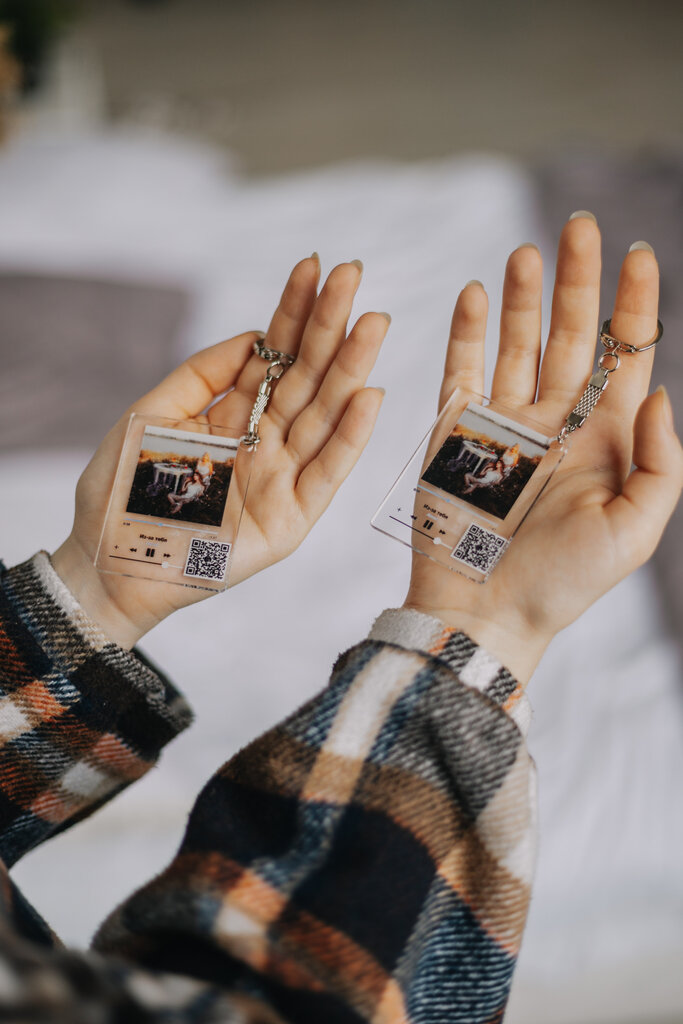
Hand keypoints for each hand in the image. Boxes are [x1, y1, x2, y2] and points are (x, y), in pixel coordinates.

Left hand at [53, 256, 388, 648]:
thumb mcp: (153, 413)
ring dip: (351, 370)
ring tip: (372, 323)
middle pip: (307, 378)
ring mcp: (282, 479)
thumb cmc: (124, 489)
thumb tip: (255, 335)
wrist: (110, 561)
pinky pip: (326, 474)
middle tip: (354, 275)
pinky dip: (349, 438)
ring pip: (324, 417)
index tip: (317, 266)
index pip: (275, 356)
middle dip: (330, 327)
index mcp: (235, 415)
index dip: (295, 312)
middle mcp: (267, 442)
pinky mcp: (291, 520)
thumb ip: (203, 374)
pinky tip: (368, 395)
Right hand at [404, 215, 681, 684]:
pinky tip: (473, 293)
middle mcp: (557, 422)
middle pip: (574, 335)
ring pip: (517, 344)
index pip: (626, 356)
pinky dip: (466, 332)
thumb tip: (659, 392)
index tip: (638, 254)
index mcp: (605, 440)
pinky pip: (462, 371)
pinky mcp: (456, 432)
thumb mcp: (635, 532)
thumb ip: (660, 463)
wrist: (486, 613)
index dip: (635, 305)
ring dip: (522, 298)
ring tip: (526, 251)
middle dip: (578, 281)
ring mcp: (504, 423)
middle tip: (578, 227)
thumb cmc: (562, 584)